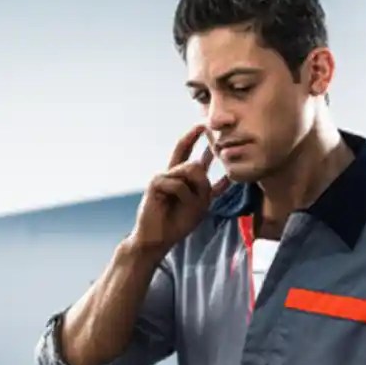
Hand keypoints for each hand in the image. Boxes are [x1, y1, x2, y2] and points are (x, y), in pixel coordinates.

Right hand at [126, 125, 231, 258]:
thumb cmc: (177, 223)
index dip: (194, 137)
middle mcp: (170, 174)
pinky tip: (174, 204)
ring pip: (192, 169)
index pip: (187, 153)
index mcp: (179, 178)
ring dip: (198, 189)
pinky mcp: (156, 183)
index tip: (202, 125)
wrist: (157, 239)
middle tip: (210, 174)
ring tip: (190, 205)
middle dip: (206, 164)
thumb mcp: (200, 204)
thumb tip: (203, 166)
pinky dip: (184, 196)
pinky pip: (180, 183)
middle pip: (192, 156)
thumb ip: (206, 187)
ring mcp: (162, 177)